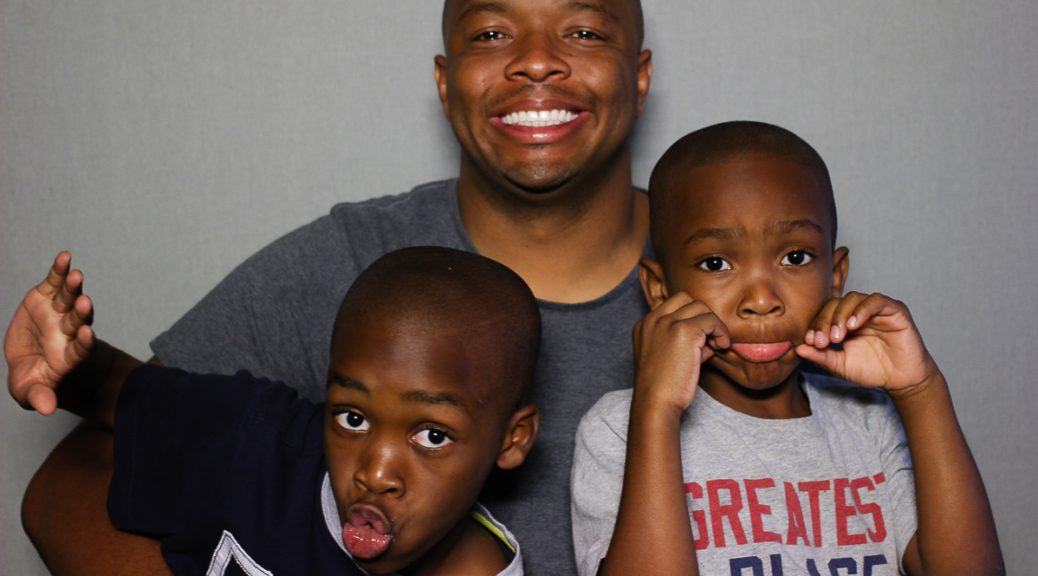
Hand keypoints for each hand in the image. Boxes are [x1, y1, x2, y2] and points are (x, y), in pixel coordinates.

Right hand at [5, 251, 94, 414]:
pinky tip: (65, 257)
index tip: (88, 336)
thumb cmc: (34, 379)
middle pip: (79, 320)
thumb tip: (47, 410)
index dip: (84, 343)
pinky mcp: (46, 296)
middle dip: (82, 313)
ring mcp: (59, 312)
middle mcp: (68, 331)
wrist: (32, 359)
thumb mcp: (30, 391)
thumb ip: (40, 398)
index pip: (81, 349)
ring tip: (76, 275)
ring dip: (74, 288)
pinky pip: (56, 282)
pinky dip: (60, 270)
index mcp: (68, 355)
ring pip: (70, 299)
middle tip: (86, 303)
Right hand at [632, 292, 730, 414]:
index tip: (700, 340)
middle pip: (686, 299)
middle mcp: (652, 319)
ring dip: (713, 324)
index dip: (691, 318)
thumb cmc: (663, 388)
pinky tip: (721, 347)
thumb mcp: (667, 358)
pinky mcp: (684, 331)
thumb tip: (710, 337)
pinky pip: (711, 320)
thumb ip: (684, 342)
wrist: (656, 403)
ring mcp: (667, 323)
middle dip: (702, 316)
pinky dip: (721, 331)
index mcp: (644, 325)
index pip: (673, 305)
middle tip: (710, 340)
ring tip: (716, 345)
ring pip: (701, 307)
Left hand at [795, 291, 937, 396]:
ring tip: (837, 336)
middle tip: (821, 341)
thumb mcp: (841, 365)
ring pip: (853, 299)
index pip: (824, 314)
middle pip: (836, 304)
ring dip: (840, 315)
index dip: (815, 325)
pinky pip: (875, 301)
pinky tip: (853, 326)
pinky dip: (861, 310)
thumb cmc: (872, 370)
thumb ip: (820, 356)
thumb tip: (798, 348)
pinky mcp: (894, 310)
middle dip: (825, 321)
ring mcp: (877, 309)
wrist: (902, 381)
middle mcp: (859, 312)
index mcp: (844, 322)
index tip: (808, 342)